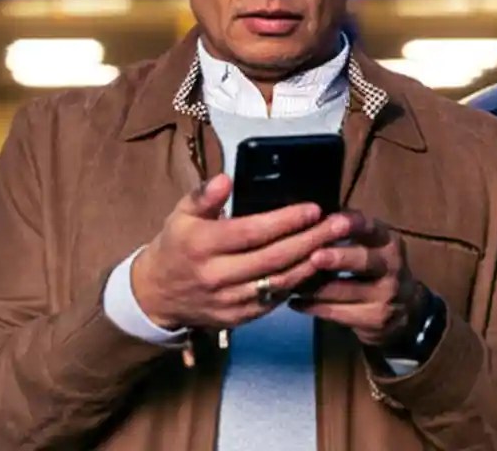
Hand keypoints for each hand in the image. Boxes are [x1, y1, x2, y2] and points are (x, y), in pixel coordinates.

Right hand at [131, 174, 358, 330]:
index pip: (252, 232)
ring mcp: (229, 301)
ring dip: (312, 263)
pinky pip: (275, 301)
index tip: (313, 208)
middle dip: (311, 239)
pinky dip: (298, 284)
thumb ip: (204, 196)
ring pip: (279, 282)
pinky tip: (317, 267)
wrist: (157, 296)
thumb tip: (226, 179)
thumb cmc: (176, 246)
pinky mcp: (238, 319)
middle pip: (273, 258)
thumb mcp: (181, 214)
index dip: (286, 221)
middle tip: (339, 224)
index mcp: (202, 246)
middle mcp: (217, 276)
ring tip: (336, 244)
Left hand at [288, 213, 429, 349]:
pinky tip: (294, 302)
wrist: (403, 308)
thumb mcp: (370, 244)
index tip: (333, 220)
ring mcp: (386, 295)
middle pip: (365, 261)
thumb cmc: (374, 267)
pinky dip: (313, 307)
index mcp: (387, 241)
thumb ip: (347, 232)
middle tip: (314, 256)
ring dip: (315, 287)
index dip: (354, 224)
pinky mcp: (375, 319)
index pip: (372, 229)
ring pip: (346, 290)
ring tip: (290, 282)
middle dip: (339, 258)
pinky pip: (338, 313)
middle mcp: (391, 266)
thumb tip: (308, 217)